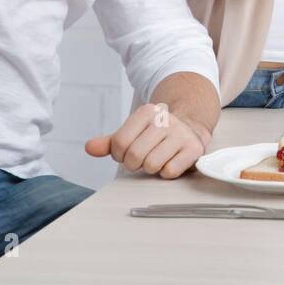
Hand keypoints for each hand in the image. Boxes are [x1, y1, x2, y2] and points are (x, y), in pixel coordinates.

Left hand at [85, 102, 209, 178]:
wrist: (189, 131)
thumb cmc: (155, 136)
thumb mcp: (131, 134)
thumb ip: (109, 142)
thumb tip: (89, 147)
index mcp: (147, 112)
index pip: (119, 143)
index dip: (120, 155)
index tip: (127, 152)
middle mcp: (165, 119)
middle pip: (134, 155)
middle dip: (134, 164)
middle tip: (141, 159)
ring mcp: (181, 133)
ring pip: (151, 164)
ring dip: (150, 168)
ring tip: (156, 159)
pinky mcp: (193, 149)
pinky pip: (169, 171)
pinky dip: (166, 172)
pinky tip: (170, 161)